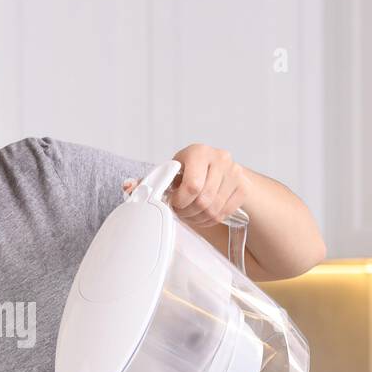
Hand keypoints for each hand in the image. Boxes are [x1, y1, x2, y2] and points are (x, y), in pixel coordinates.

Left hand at [123, 143, 248, 228]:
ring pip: (214, 210)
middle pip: (203, 201)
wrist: (217, 168)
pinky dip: (212, 219)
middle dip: (188, 212)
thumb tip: (128, 187)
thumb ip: (149, 181)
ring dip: (198, 218)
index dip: (180, 202)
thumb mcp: (170, 172)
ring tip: (191, 213)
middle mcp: (220, 158)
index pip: (192, 186)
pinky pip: (225, 213)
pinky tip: (203, 214)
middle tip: (181, 211)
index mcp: (198, 152)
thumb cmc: (188, 171)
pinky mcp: (243, 187)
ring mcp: (235, 172)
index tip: (173, 204)